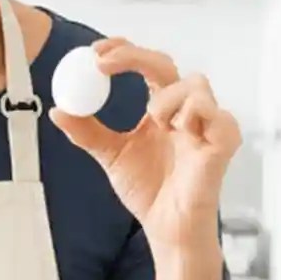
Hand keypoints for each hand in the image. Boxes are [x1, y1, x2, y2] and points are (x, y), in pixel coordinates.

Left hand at [49, 39, 241, 251]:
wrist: (167, 229)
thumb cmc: (149, 191)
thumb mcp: (110, 155)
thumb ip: (86, 132)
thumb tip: (57, 110)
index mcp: (160, 107)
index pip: (146, 65)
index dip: (124, 50)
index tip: (95, 52)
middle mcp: (184, 110)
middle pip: (167, 64)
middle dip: (134, 56)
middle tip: (103, 63)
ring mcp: (206, 125)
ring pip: (195, 83)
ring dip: (166, 96)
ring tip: (155, 121)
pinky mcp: (223, 144)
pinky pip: (219, 115)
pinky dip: (197, 114)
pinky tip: (180, 130)